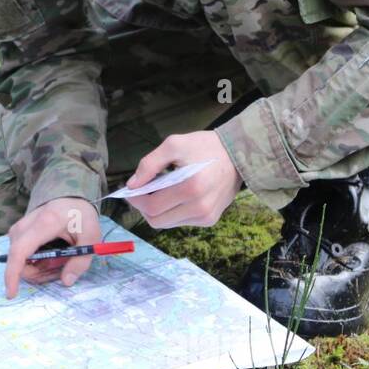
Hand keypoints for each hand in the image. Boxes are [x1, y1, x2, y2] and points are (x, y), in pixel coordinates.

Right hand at [3, 197, 101, 298]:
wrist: (72, 199)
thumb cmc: (81, 216)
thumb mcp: (91, 237)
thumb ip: (81, 261)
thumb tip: (66, 281)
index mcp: (45, 223)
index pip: (20, 251)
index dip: (13, 274)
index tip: (12, 293)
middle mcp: (26, 224)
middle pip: (18, 259)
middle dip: (36, 274)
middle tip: (60, 271)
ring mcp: (19, 227)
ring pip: (18, 259)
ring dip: (37, 269)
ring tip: (58, 263)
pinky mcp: (18, 231)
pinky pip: (20, 254)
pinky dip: (34, 262)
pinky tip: (50, 258)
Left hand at [127, 131, 242, 228]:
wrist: (238, 154)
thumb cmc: (205, 146)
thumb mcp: (174, 145)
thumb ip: (149, 164)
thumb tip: (132, 184)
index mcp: (191, 187)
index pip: (152, 206)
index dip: (135, 199)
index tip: (130, 189)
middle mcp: (200, 207)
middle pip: (156, 220)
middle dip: (144, 207)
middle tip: (142, 191)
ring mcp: (206, 216)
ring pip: (167, 223)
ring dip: (157, 210)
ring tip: (160, 191)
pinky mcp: (210, 220)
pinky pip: (180, 222)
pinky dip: (172, 211)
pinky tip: (176, 195)